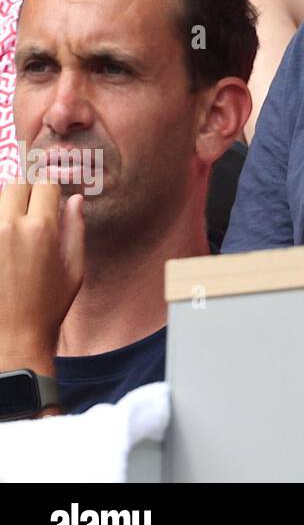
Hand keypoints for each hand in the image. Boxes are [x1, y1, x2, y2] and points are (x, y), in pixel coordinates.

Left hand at [0, 172, 84, 374]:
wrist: (11, 339)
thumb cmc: (46, 307)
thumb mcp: (73, 268)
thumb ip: (75, 228)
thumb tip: (75, 200)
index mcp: (42, 228)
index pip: (45, 185)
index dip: (51, 189)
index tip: (51, 197)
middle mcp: (10, 227)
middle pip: (15, 185)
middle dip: (25, 191)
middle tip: (30, 207)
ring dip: (6, 208)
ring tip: (14, 230)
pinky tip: (6, 246)